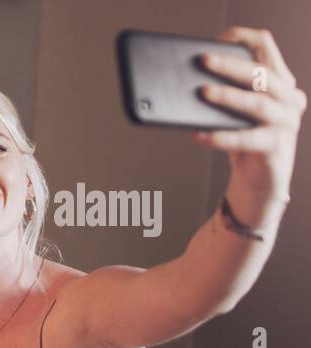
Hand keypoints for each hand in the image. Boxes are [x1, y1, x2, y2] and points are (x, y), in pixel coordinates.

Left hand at [195, 28, 305, 221]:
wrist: (260, 181)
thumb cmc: (245, 140)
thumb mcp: (236, 112)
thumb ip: (225, 92)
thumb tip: (185, 80)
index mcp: (281, 82)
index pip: (267, 47)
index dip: (243, 39)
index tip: (217, 38)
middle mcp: (289, 98)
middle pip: (262, 74)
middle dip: (231, 65)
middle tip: (204, 60)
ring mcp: (286, 123)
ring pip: (257, 104)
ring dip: (228, 96)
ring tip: (203, 92)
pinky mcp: (276, 147)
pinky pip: (246, 139)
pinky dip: (221, 137)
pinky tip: (199, 135)